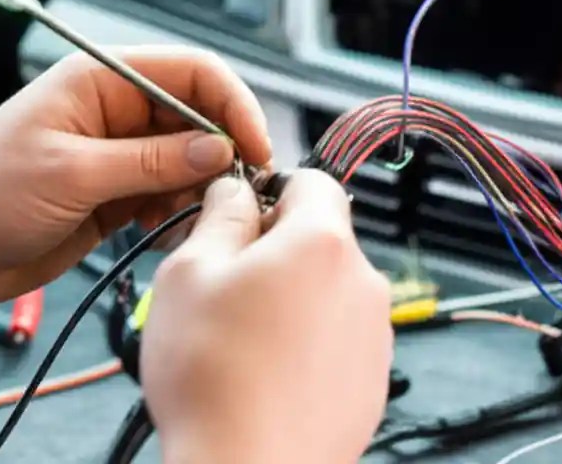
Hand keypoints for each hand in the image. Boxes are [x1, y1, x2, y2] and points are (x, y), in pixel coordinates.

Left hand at [0, 46, 271, 306]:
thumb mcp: (71, 173)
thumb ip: (150, 162)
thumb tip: (219, 149)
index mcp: (100, 81)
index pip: (191, 71)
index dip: (232, 103)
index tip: (254, 147)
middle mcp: (114, 113)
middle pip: (197, 117)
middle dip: (224, 152)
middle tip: (238, 195)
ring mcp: (115, 157)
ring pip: (188, 163)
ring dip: (203, 190)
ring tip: (198, 221)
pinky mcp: (112, 199)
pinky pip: (167, 198)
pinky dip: (180, 215)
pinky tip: (171, 235)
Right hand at [141, 172, 391, 463]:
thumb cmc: (213, 378)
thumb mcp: (188, 272)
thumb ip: (219, 216)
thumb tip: (235, 191)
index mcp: (322, 243)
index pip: (312, 180)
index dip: (269, 189)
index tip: (237, 216)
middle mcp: (363, 283)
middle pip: (320, 239)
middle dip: (273, 250)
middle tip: (221, 285)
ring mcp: (373, 337)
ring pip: (325, 291)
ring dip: (287, 299)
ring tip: (236, 339)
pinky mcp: (370, 383)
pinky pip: (334, 340)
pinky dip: (302, 344)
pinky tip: (261, 372)